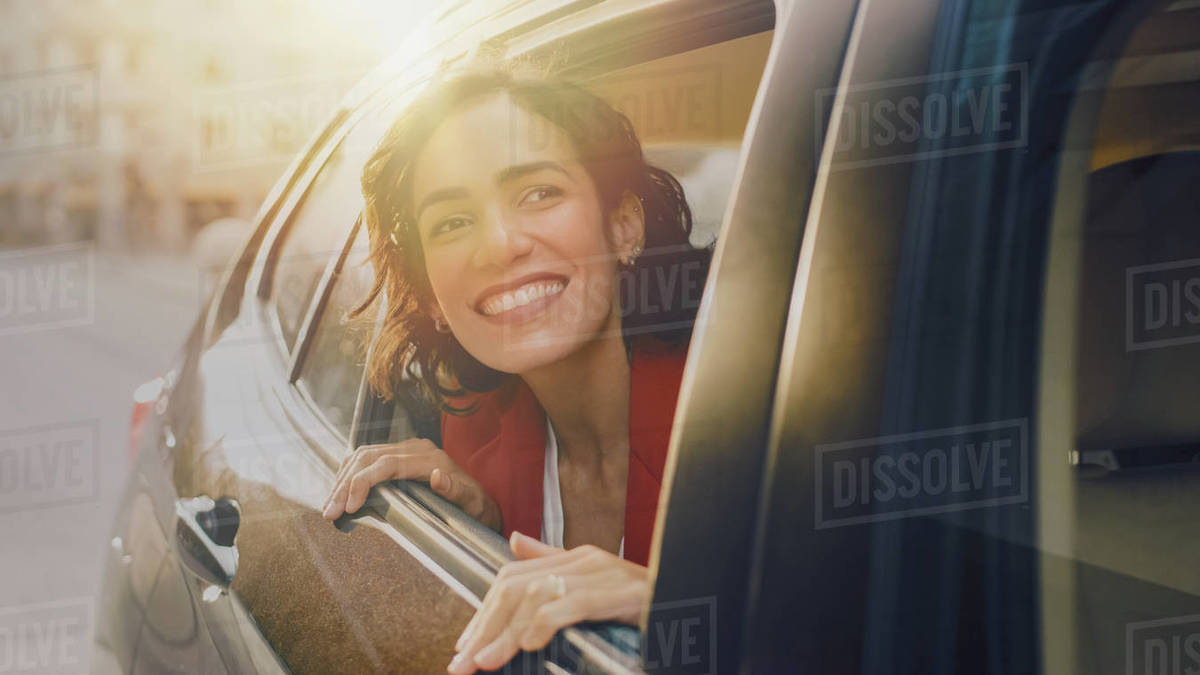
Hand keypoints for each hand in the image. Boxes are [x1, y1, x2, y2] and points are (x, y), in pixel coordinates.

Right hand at [322, 438, 500, 530]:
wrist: (480, 502)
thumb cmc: (475, 507)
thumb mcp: (472, 503)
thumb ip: (456, 490)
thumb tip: (439, 476)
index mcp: (430, 459)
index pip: (386, 464)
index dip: (363, 481)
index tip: (349, 506)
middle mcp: (416, 449)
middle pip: (369, 457)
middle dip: (345, 484)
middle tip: (329, 512)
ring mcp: (406, 450)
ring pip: (364, 455)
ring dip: (343, 479)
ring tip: (329, 507)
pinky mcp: (399, 456)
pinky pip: (368, 459)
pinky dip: (350, 474)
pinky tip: (340, 492)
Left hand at [447, 532, 648, 673]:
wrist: (693, 600)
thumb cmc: (643, 603)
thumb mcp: (594, 584)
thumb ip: (553, 562)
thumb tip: (515, 539)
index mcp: (575, 558)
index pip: (513, 577)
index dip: (484, 611)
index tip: (465, 645)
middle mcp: (585, 560)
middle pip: (516, 585)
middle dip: (485, 626)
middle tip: (463, 663)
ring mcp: (603, 574)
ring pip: (536, 595)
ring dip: (505, 633)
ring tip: (486, 662)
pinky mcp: (621, 594)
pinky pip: (572, 604)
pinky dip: (544, 624)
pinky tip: (528, 645)